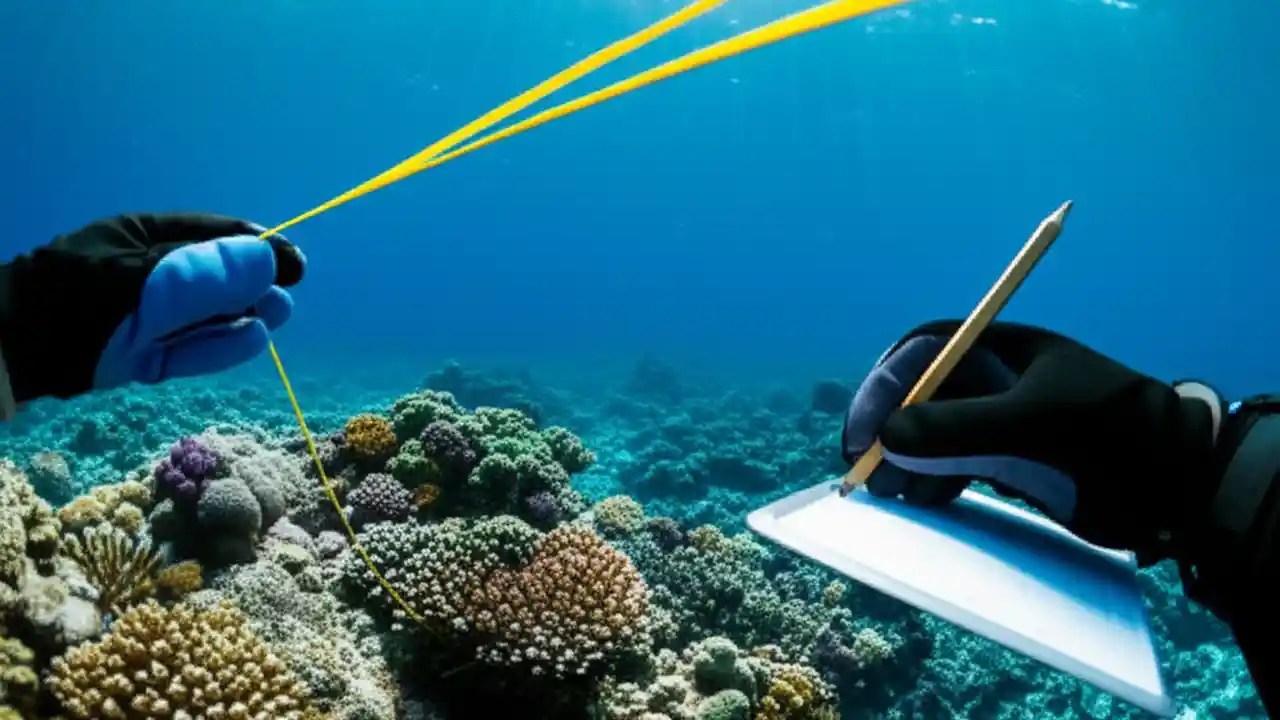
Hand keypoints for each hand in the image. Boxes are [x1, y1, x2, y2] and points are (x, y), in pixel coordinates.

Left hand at [0, 212, 304, 404]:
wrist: (6, 355)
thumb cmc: (73, 306)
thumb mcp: (145, 283)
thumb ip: (208, 275)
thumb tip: (269, 257)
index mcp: (144, 239)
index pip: (214, 236)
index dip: (259, 248)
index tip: (296, 265)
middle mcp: (147, 274)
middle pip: (214, 278)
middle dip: (252, 287)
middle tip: (284, 301)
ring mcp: (140, 317)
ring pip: (204, 316)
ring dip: (240, 318)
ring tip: (272, 321)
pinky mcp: (136, 355)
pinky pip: (187, 349)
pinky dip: (217, 348)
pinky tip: (249, 341)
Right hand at [840, 319, 1224, 561]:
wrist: (1181, 486)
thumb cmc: (1116, 435)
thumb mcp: (1037, 423)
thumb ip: (961, 428)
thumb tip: (887, 436)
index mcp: (1004, 350)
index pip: (925, 352)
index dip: (886, 385)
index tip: (864, 429)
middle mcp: (997, 383)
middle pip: (922, 396)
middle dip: (890, 431)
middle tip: (865, 472)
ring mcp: (1004, 425)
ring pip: (935, 437)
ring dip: (907, 464)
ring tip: (890, 497)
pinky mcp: (1013, 465)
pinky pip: (958, 468)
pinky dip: (935, 484)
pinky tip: (925, 504)